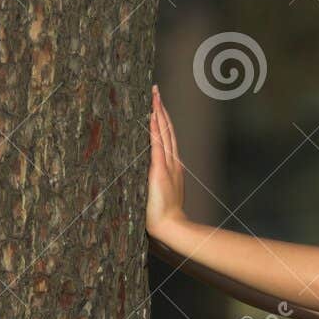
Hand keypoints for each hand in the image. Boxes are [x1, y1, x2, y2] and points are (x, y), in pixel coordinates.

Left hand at [147, 84, 186, 236]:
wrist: (170, 227)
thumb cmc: (163, 217)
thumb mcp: (158, 195)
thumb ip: (154, 184)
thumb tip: (145, 180)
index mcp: (173, 167)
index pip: (168, 138)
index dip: (163, 121)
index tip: (158, 106)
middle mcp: (173, 162)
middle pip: (168, 130)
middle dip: (161, 109)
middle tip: (156, 91)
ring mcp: (167, 165)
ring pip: (164, 132)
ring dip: (159, 112)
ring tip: (154, 95)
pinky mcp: (159, 170)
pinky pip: (157, 144)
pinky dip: (155, 129)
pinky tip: (151, 115)